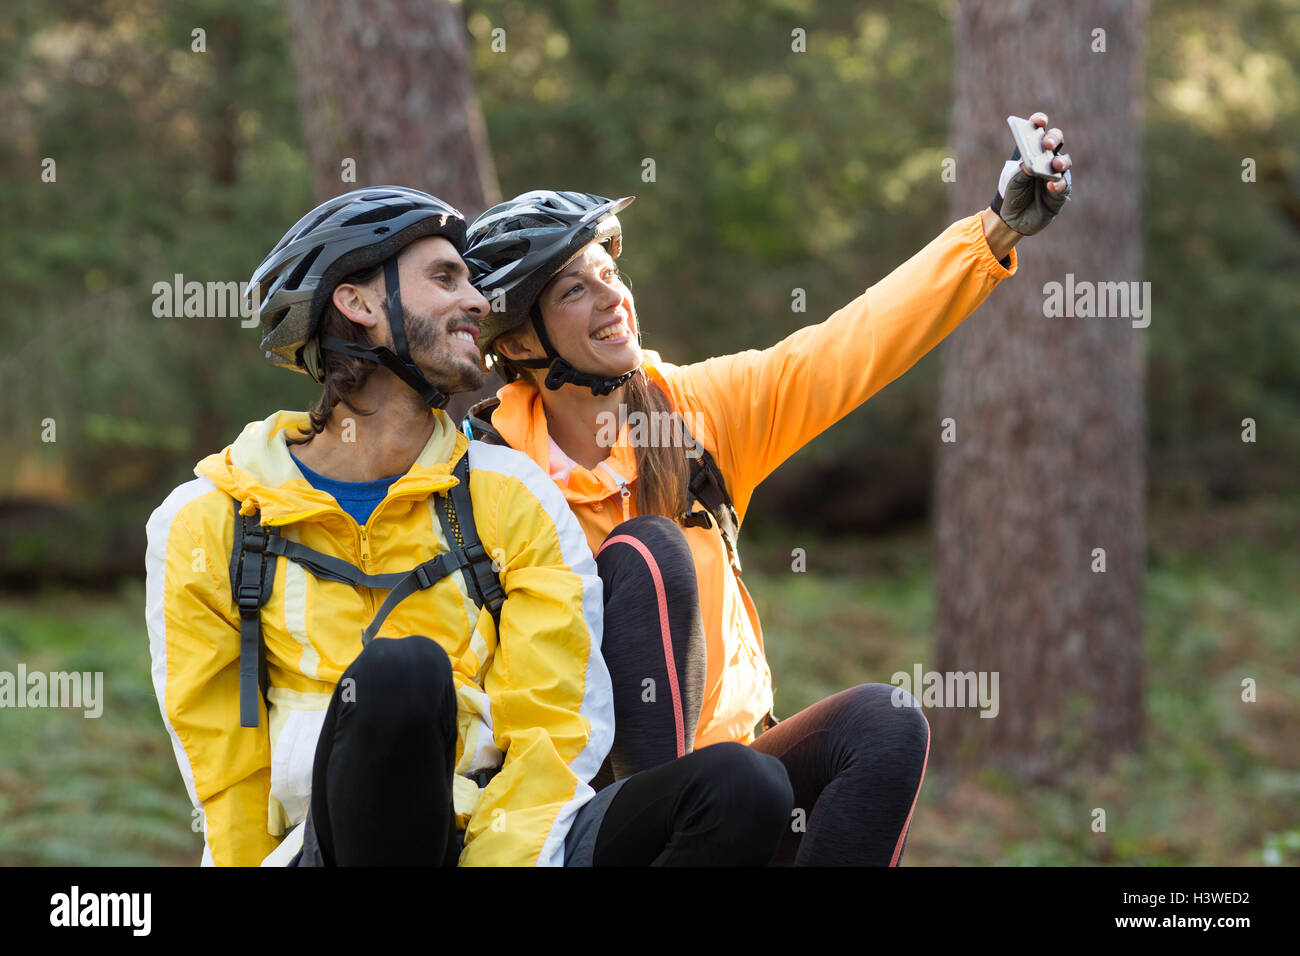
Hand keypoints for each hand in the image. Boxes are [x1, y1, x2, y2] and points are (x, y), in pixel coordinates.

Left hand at [991, 112, 1072, 236]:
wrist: (1012, 218)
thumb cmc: (1011, 192)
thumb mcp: (1012, 180)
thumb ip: (1021, 170)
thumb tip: (1031, 163)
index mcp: (1032, 149)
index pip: (1038, 130)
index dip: (1040, 122)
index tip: (1038, 121)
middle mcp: (1047, 157)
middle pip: (1056, 141)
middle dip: (1053, 139)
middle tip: (1047, 144)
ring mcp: (1056, 173)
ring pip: (1064, 161)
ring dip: (1061, 162)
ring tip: (1055, 165)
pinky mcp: (1061, 191)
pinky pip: (1064, 184)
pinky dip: (1058, 184)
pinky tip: (1051, 186)